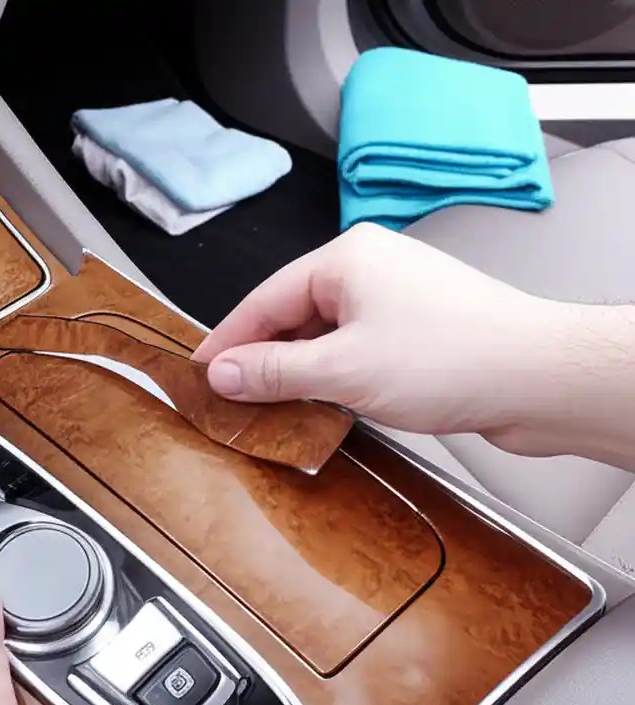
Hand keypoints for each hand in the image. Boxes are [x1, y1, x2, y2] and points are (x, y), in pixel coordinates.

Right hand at [191, 223, 634, 463]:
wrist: (542, 378)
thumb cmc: (457, 357)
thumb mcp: (343, 371)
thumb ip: (274, 371)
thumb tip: (225, 374)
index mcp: (346, 258)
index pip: (263, 300)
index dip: (226, 341)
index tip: (200, 373)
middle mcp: (371, 269)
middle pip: (292, 315)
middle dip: (261, 360)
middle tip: (231, 399)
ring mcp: (397, 299)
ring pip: (324, 335)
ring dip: (299, 372)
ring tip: (273, 408)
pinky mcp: (419, 331)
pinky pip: (355, 350)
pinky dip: (334, 377)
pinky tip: (325, 406)